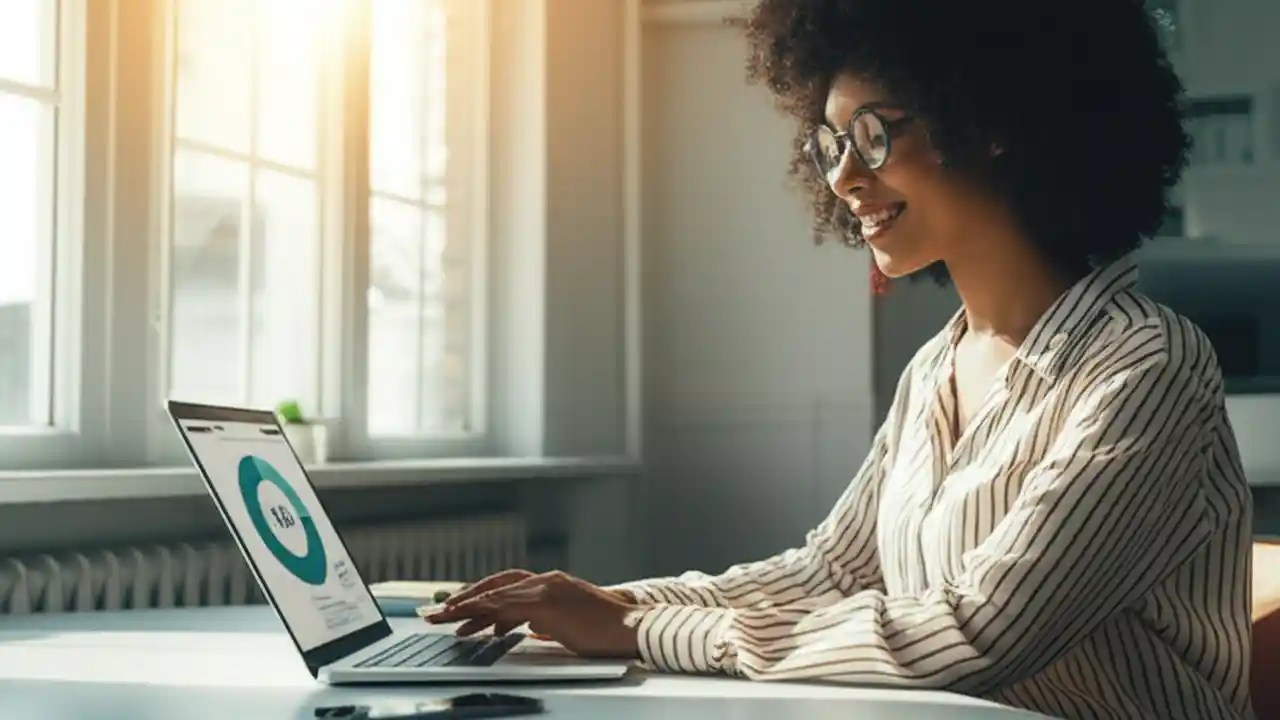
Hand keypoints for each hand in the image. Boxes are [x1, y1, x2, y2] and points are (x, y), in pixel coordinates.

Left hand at [425, 570, 641, 658]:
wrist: (632, 627)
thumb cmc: (607, 630)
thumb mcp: (571, 623)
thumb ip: (549, 622)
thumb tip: (531, 629)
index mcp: (552, 584)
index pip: (509, 586)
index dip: (483, 596)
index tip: (461, 608)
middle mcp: (547, 581)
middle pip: (497, 586)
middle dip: (466, 598)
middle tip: (440, 611)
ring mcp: (547, 590)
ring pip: (496, 595)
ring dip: (467, 606)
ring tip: (444, 618)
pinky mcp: (548, 604)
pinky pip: (507, 606)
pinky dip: (483, 611)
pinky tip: (468, 618)